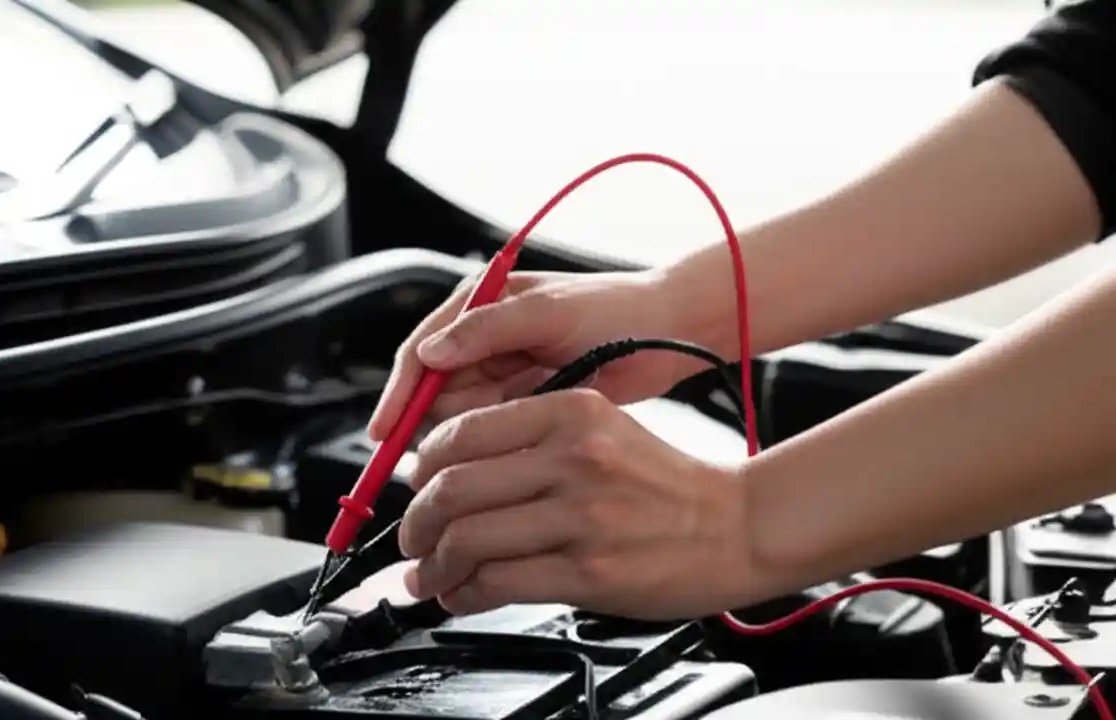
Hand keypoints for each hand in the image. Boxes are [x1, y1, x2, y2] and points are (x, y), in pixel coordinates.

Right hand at [367, 269, 704, 441]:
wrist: (672, 332)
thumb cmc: (617, 309)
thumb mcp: (548, 314)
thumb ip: (487, 330)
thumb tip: (430, 354)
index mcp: (479, 304)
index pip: (420, 353)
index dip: (398, 394)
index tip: (384, 433)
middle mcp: (483, 337)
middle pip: (432, 391)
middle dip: (428, 426)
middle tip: (429, 465)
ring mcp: (503, 371)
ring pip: (459, 416)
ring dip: (463, 438)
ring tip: (477, 455)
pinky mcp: (523, 400)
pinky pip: (490, 428)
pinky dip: (490, 445)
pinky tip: (500, 457)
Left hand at [396, 388, 761, 619]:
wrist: (735, 525)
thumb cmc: (664, 483)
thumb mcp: (600, 429)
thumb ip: (528, 439)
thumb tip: (444, 463)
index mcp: (570, 411)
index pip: (462, 432)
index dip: (421, 465)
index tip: (415, 484)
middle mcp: (573, 458)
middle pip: (452, 487)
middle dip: (416, 522)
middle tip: (412, 539)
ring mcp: (580, 517)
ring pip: (466, 538)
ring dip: (432, 566)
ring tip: (428, 575)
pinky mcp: (588, 572)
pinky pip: (496, 583)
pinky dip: (462, 594)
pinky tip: (459, 595)